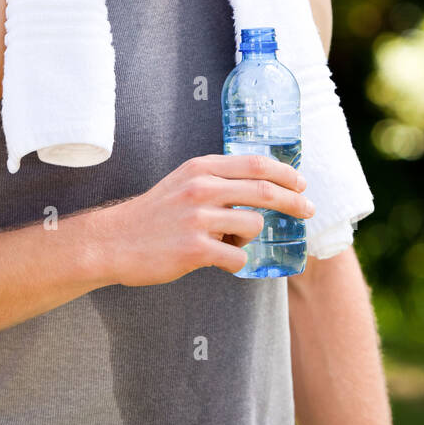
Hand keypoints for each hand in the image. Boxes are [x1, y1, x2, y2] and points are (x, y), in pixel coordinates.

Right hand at [98, 152, 313, 286]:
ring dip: (249, 238)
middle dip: (293, 201)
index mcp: (200, 168)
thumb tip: (261, 183)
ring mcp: (198, 219)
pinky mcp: (194, 250)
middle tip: (308, 210)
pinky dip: (235, 260)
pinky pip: (237, 257)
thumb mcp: (184, 182)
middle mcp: (201, 188)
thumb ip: (217, 178)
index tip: (301, 184)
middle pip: (263, 190)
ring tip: (227, 242)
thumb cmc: (155, 214)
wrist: (115, 241)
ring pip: (253, 226)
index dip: (285, 173)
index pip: (255, 164)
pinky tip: (217, 258)